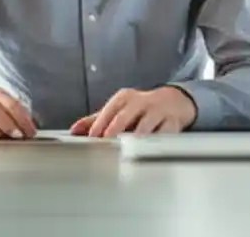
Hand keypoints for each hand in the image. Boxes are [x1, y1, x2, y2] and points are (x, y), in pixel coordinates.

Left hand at [70, 87, 196, 137]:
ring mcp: (158, 112)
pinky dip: (155, 143)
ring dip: (135, 138)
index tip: (92, 138)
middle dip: (114, 130)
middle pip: (125, 116)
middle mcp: (141, 102)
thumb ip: (96, 120)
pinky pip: (164, 134)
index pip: (110, 110)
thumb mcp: (118, 109)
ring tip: (126, 149)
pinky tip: (148, 151)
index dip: (100, 124)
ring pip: (145, 125)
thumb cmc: (141, 108)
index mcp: (124, 98)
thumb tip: (74, 130)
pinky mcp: (172, 123)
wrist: (175, 101)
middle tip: (106, 142)